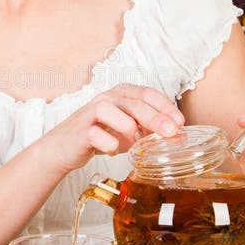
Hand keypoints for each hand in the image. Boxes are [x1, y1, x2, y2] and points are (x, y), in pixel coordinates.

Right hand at [44, 83, 183, 173]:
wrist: (65, 147)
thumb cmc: (100, 135)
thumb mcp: (129, 130)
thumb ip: (149, 128)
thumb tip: (178, 135)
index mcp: (121, 94)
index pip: (147, 93)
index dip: (165, 107)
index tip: (180, 122)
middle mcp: (106, 98)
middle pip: (134, 103)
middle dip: (156, 118)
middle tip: (172, 132)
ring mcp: (91, 113)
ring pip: (113, 111)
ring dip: (129, 128)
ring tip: (135, 143)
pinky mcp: (81, 131)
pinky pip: (96, 135)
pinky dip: (109, 144)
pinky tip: (113, 150)